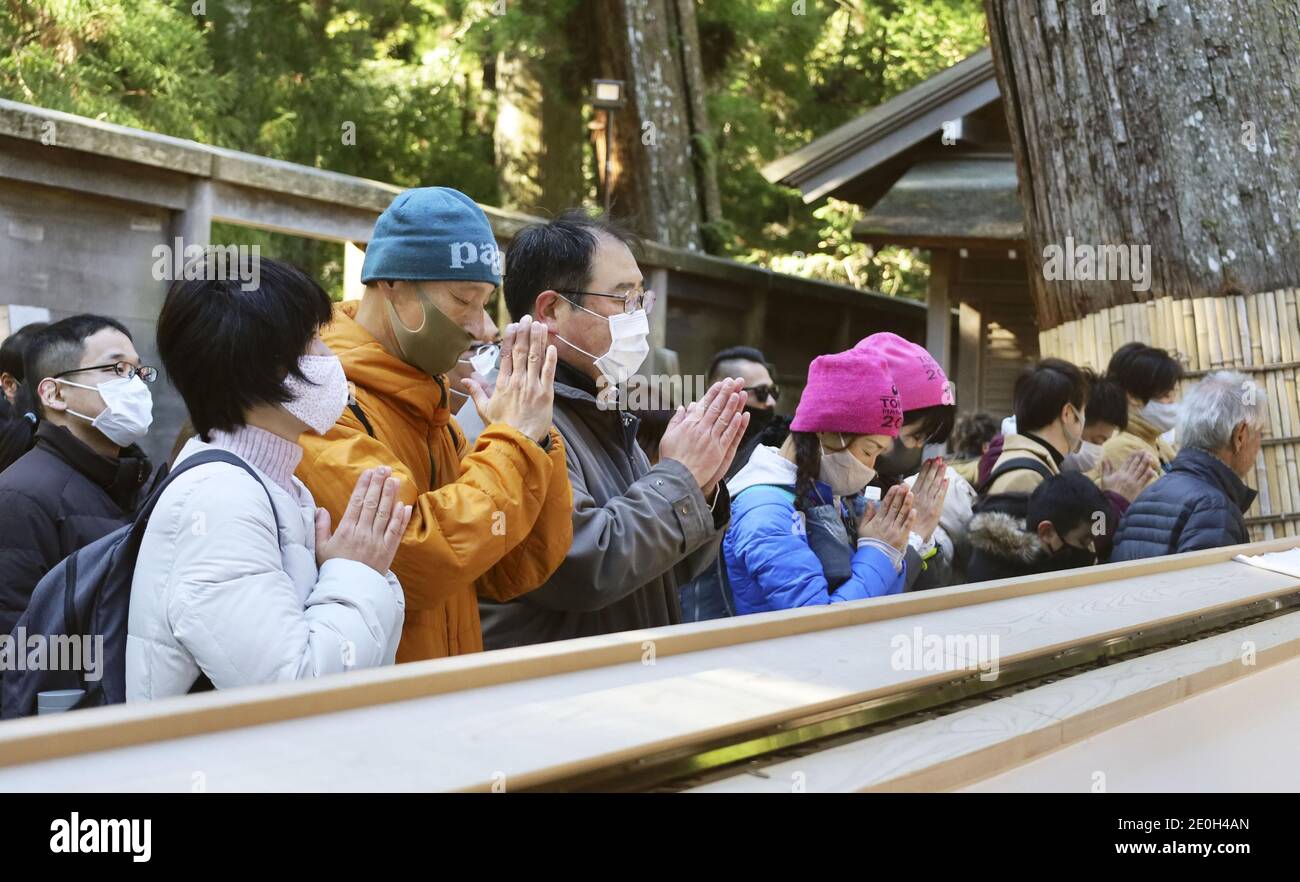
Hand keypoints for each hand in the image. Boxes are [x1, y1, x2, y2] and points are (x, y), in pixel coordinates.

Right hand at [315, 467, 412, 574]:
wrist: (348, 592)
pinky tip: (404, 505)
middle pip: (372, 504)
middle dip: (378, 484)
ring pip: (385, 514)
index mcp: (346, 531)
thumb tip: (320, 509)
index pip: (356, 502)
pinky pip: (396, 532)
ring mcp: (377, 542)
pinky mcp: (388, 552)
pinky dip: (400, 518)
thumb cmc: (333, 569)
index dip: (364, 485)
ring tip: (395, 480)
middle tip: (384, 468)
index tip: (368, 472)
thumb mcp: (320, 549)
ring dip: (391, 496)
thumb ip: (320, 528)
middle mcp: (363, 534)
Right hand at [465, 314, 556, 441]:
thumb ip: (476, 392)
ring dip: (538, 340)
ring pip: (535, 358)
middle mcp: (517, 381)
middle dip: (524, 333)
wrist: (517, 442)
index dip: (510, 338)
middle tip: (527, 318)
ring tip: (539, 325)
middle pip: (521, 352)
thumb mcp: (484, 409)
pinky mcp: (546, 394)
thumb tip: (466, 380)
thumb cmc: (501, 427)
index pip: (506, 355)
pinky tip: (552, 346)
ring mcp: (532, 386)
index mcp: (502, 383)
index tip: (513, 325)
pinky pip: (549, 372)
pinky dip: (551, 359)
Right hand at [658, 378, 749, 491]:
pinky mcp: (718, 451)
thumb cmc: (671, 458)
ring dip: (733, 405)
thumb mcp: (668, 436)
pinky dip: (735, 424)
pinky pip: (728, 435)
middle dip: (726, 393)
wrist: (677, 477)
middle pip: (716, 407)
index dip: (714, 393)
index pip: (704, 404)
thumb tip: (683, 407)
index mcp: (689, 424)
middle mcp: (700, 429)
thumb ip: (676, 420)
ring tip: (740, 393)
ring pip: (724, 418)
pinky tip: (741, 415)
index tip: (721, 383)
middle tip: (734, 381)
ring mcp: (710, 439)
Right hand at [857, 484, 914, 552]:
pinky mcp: (901, 537)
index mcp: (878, 520)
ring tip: (911, 493)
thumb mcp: (863, 528)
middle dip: (900, 495)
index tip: (895, 486)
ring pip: (901, 514)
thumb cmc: (868, 543)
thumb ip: (867, 514)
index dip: (891, 495)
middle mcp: (887, 523)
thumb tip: (870, 502)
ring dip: (907, 503)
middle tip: (905, 485)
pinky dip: (910, 518)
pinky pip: (906, 526)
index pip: (885, 505)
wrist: (874, 558)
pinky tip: (914, 510)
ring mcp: (894, 530)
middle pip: (894, 507)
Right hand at [909, 457, 949, 541]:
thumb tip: (904, 484)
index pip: (920, 478)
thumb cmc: (905, 522)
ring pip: (935, 485)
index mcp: (913, 495)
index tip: (929, 460)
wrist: (911, 536)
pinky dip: (944, 487)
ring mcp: (929, 502)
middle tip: (938, 458)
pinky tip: (946, 479)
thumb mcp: (901, 506)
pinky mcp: (936, 509)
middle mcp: (921, 497)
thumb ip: (903, 495)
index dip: (925, 469)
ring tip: (943, 464)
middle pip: (929, 479)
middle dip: (934, 468)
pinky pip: (940, 496)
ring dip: (940, 474)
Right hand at [1101, 450, 1158, 501]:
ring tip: (1150, 457)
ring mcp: (1133, 482)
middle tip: (1145, 451)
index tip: (1137, 451)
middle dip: (1140, 457)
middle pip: (1135, 465)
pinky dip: (1148, 475)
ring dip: (1146, 463)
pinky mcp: (1138, 488)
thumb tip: (1105, 459)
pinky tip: (1152, 470)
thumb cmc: (1108, 492)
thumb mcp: (1104, 479)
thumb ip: (1106, 468)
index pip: (1127, 462)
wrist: (1113, 503)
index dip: (1133, 456)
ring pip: (1141, 470)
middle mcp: (1127, 476)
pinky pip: (1144, 480)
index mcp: (1120, 473)